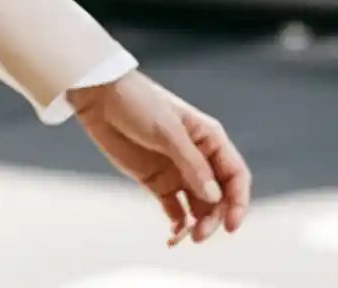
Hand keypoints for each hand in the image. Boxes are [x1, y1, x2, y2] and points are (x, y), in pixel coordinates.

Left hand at [69, 71, 251, 246]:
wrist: (99, 98)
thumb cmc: (137, 104)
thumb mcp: (167, 132)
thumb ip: (191, 164)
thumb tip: (214, 197)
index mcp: (210, 139)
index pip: (235, 176)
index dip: (238, 202)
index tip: (231, 225)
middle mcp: (199, 158)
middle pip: (218, 196)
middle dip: (214, 218)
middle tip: (200, 236)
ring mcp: (178, 171)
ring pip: (198, 206)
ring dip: (197, 225)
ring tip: (187, 239)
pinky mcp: (156, 181)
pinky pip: (174, 209)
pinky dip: (177, 224)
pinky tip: (173, 237)